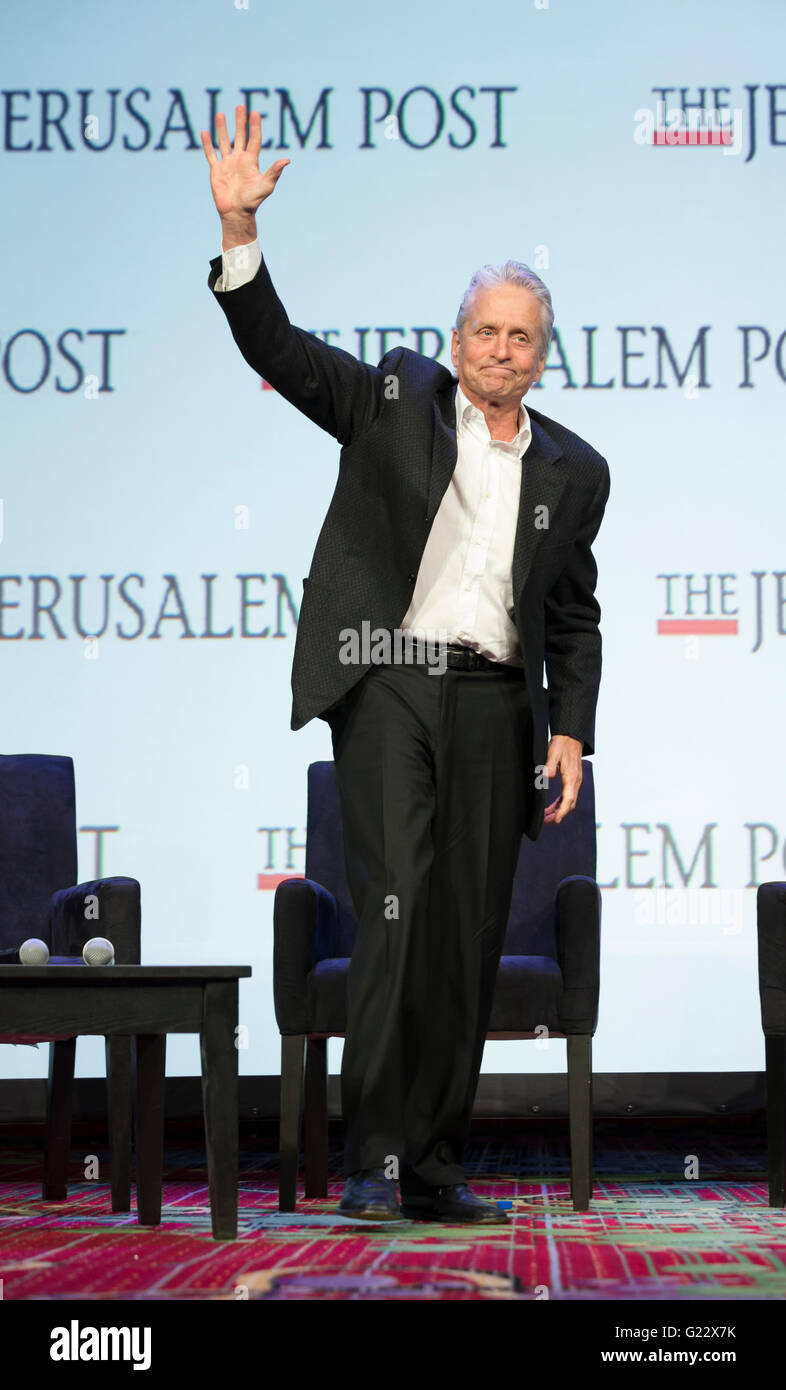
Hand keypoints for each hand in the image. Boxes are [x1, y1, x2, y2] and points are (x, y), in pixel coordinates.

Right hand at [201, 105, 289, 235]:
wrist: (237, 213)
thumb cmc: (253, 201)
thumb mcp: (266, 185)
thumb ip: (274, 172)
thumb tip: (287, 160)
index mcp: (251, 162)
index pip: (254, 140)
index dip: (254, 126)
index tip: (254, 112)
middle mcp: (239, 160)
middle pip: (240, 136)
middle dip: (240, 122)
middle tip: (240, 106)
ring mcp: (227, 164)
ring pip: (224, 142)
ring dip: (222, 128)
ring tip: (221, 114)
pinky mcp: (216, 171)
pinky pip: (211, 155)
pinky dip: (207, 144)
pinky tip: (205, 132)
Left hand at [543, 734, 582, 824]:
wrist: (571, 737)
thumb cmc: (561, 744)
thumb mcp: (553, 752)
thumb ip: (549, 765)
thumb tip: (547, 776)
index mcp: (571, 777)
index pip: (568, 799)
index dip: (562, 811)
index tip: (556, 820)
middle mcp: (576, 782)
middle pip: (570, 804)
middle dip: (559, 814)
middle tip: (546, 822)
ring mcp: (576, 781)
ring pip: (569, 801)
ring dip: (559, 810)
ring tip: (547, 817)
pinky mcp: (573, 780)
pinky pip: (568, 796)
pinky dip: (560, 804)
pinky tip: (553, 807)